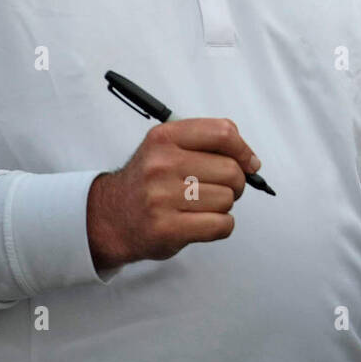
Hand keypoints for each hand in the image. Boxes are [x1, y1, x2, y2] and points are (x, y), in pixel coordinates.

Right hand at [86, 118, 259, 269]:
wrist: (109, 218)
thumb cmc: (150, 183)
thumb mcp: (168, 148)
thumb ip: (208, 143)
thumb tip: (251, 162)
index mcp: (165, 137)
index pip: (223, 133)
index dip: (244, 150)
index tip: (249, 163)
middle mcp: (161, 164)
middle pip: (231, 170)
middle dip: (235, 183)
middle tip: (218, 189)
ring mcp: (162, 197)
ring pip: (228, 199)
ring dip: (223, 206)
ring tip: (201, 206)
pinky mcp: (167, 228)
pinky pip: (222, 225)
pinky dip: (221, 226)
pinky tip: (202, 223)